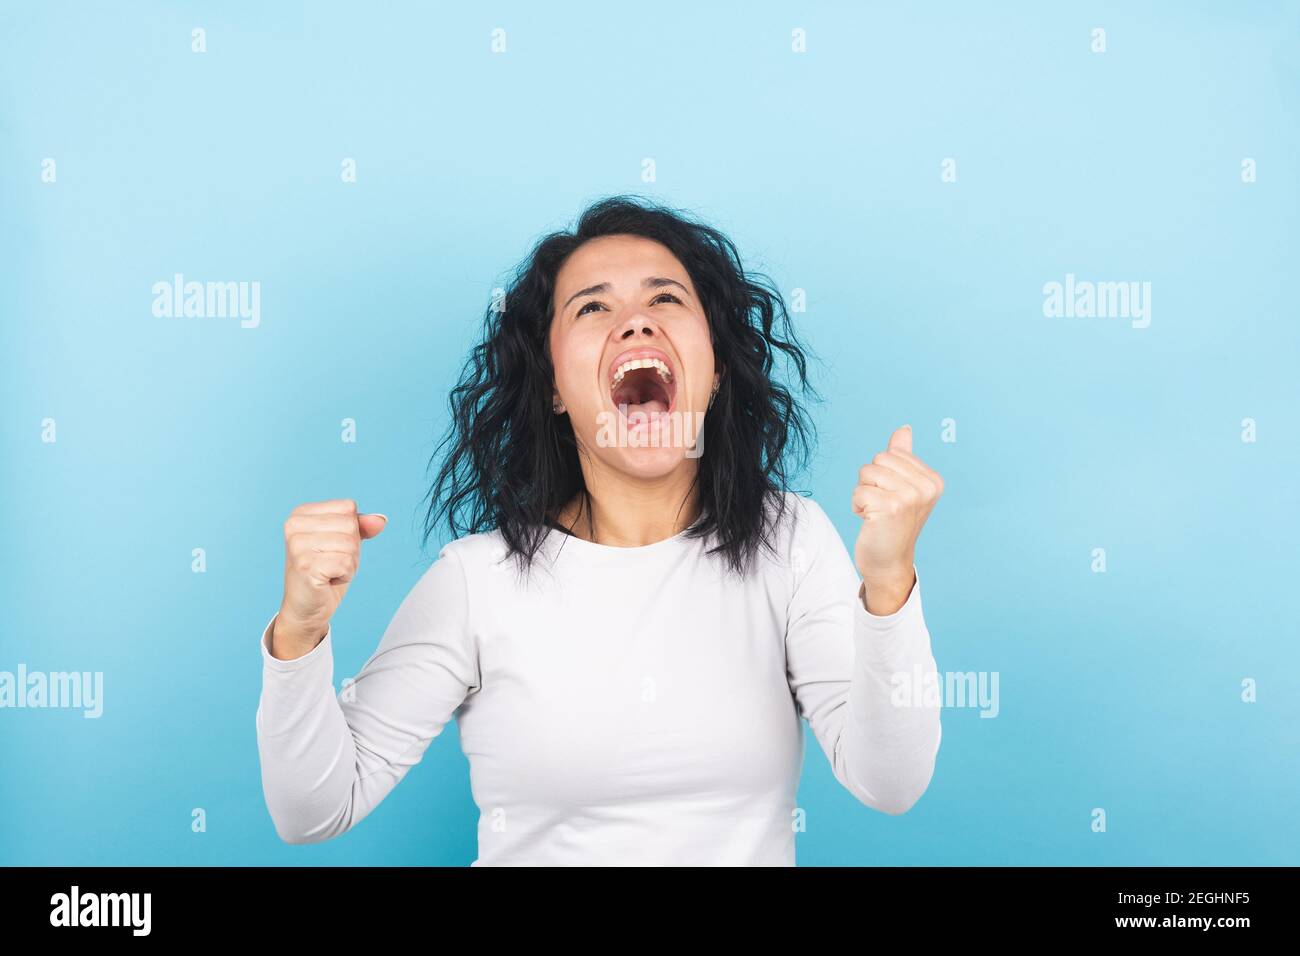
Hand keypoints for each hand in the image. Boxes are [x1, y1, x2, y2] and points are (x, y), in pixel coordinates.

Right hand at [273, 499, 387, 655]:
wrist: (306, 608)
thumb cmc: (325, 571)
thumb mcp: (345, 542)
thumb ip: (362, 526)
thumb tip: (381, 520)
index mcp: (300, 514)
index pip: (348, 507)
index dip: (351, 531)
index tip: (332, 547)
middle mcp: (294, 526)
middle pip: (350, 525)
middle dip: (351, 549)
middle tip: (332, 563)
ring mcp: (297, 546)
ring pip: (350, 544)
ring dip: (349, 563)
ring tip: (330, 572)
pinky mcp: (306, 566)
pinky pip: (346, 563)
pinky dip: (345, 574)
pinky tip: (329, 580)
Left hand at [851, 425, 942, 613]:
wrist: (888, 562)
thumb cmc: (892, 523)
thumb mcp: (902, 487)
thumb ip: (902, 457)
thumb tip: (904, 429)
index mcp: (933, 480)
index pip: (891, 453)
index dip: (882, 473)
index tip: (892, 496)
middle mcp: (926, 487)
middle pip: (878, 459)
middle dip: (871, 481)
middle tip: (882, 506)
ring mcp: (911, 497)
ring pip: (867, 473)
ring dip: (863, 493)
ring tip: (876, 513)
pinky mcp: (892, 507)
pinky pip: (859, 491)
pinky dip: (858, 506)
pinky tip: (870, 521)